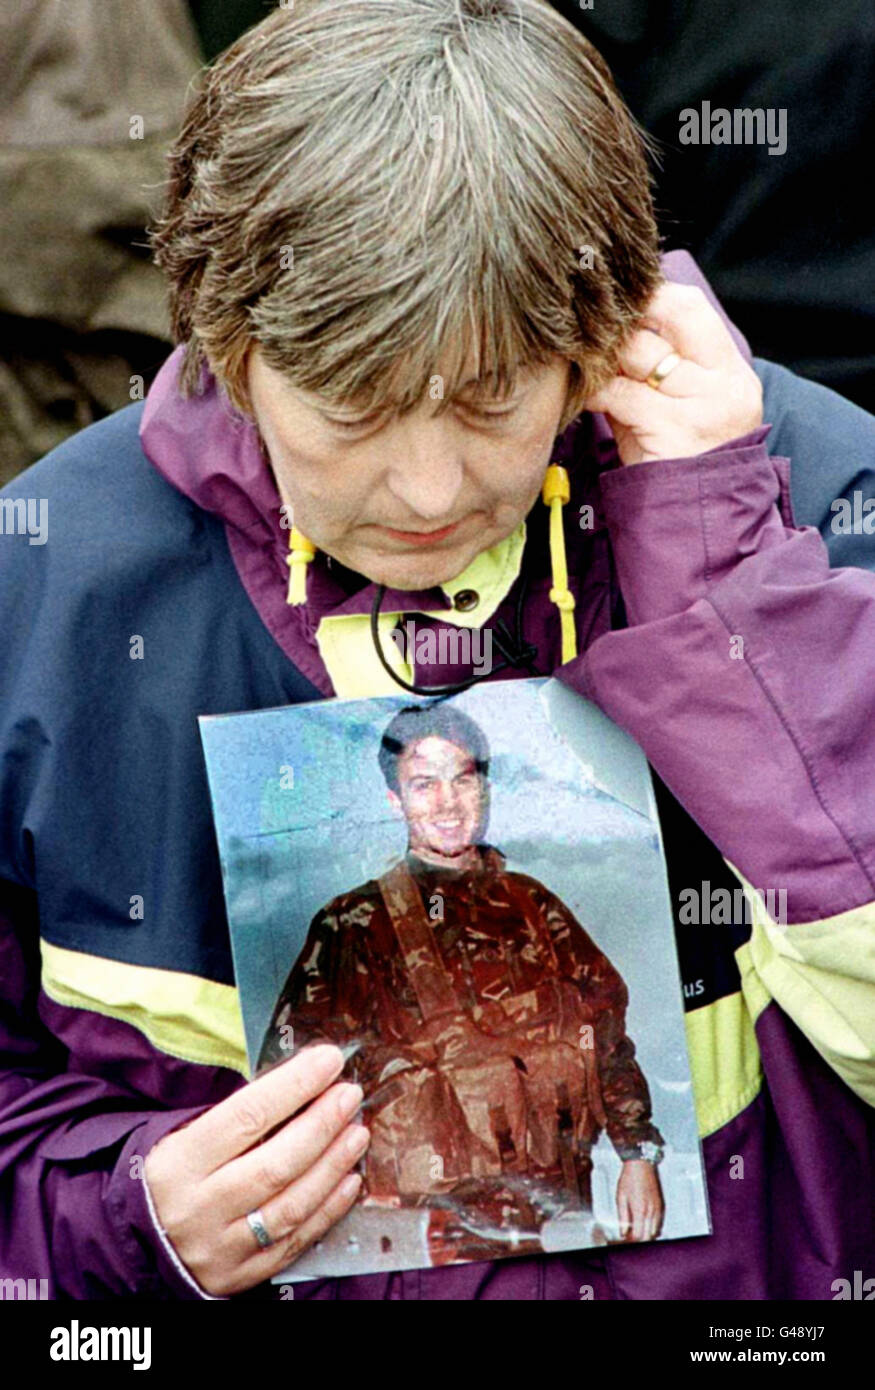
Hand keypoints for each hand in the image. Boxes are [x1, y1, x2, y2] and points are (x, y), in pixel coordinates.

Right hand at [144, 1043, 368, 1295]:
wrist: (141, 1243)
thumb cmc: (173, 1174)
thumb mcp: (184, 1136)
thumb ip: (236, 1116)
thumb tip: (302, 1082)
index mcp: (181, 1162)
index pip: (246, 1117)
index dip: (294, 1085)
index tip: (328, 1060)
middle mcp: (199, 1208)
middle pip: (274, 1164)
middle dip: (321, 1125)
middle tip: (349, 1095)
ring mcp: (221, 1246)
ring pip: (290, 1206)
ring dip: (332, 1166)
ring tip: (358, 1133)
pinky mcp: (240, 1276)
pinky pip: (294, 1242)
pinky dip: (328, 1210)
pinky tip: (349, 1180)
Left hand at [583, 282, 762, 465]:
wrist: (696, 525)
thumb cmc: (674, 462)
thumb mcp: (675, 409)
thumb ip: (654, 370)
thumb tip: (607, 327)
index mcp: (732, 372)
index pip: (690, 307)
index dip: (648, 298)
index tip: (615, 306)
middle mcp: (726, 384)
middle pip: (665, 322)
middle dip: (622, 326)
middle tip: (591, 335)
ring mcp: (705, 406)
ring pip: (640, 354)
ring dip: (604, 358)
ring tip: (583, 365)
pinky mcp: (676, 429)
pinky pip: (622, 394)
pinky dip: (596, 393)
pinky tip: (584, 398)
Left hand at [615, 1159, 663, 1241]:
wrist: (641, 1165)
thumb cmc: (629, 1178)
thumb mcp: (620, 1197)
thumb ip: (622, 1217)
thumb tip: (623, 1231)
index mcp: (640, 1211)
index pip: (638, 1236)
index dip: (631, 1242)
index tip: (626, 1242)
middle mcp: (651, 1212)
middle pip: (647, 1237)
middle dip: (639, 1241)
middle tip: (630, 1239)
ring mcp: (657, 1209)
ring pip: (654, 1232)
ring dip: (646, 1235)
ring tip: (636, 1232)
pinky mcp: (660, 1206)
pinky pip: (658, 1223)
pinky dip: (652, 1228)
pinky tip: (644, 1225)